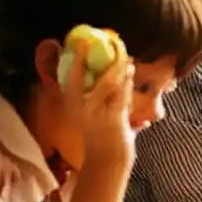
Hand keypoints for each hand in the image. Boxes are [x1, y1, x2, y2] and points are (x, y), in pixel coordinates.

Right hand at [61, 39, 134, 169]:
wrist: (107, 158)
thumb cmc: (99, 133)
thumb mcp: (90, 112)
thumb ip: (93, 95)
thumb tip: (100, 70)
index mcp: (72, 105)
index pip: (71, 78)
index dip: (77, 59)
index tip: (83, 43)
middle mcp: (82, 109)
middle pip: (95, 79)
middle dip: (107, 63)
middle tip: (116, 48)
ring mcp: (98, 114)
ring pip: (111, 86)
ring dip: (121, 72)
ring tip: (128, 62)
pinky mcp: (114, 120)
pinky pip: (122, 97)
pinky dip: (127, 85)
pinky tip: (130, 77)